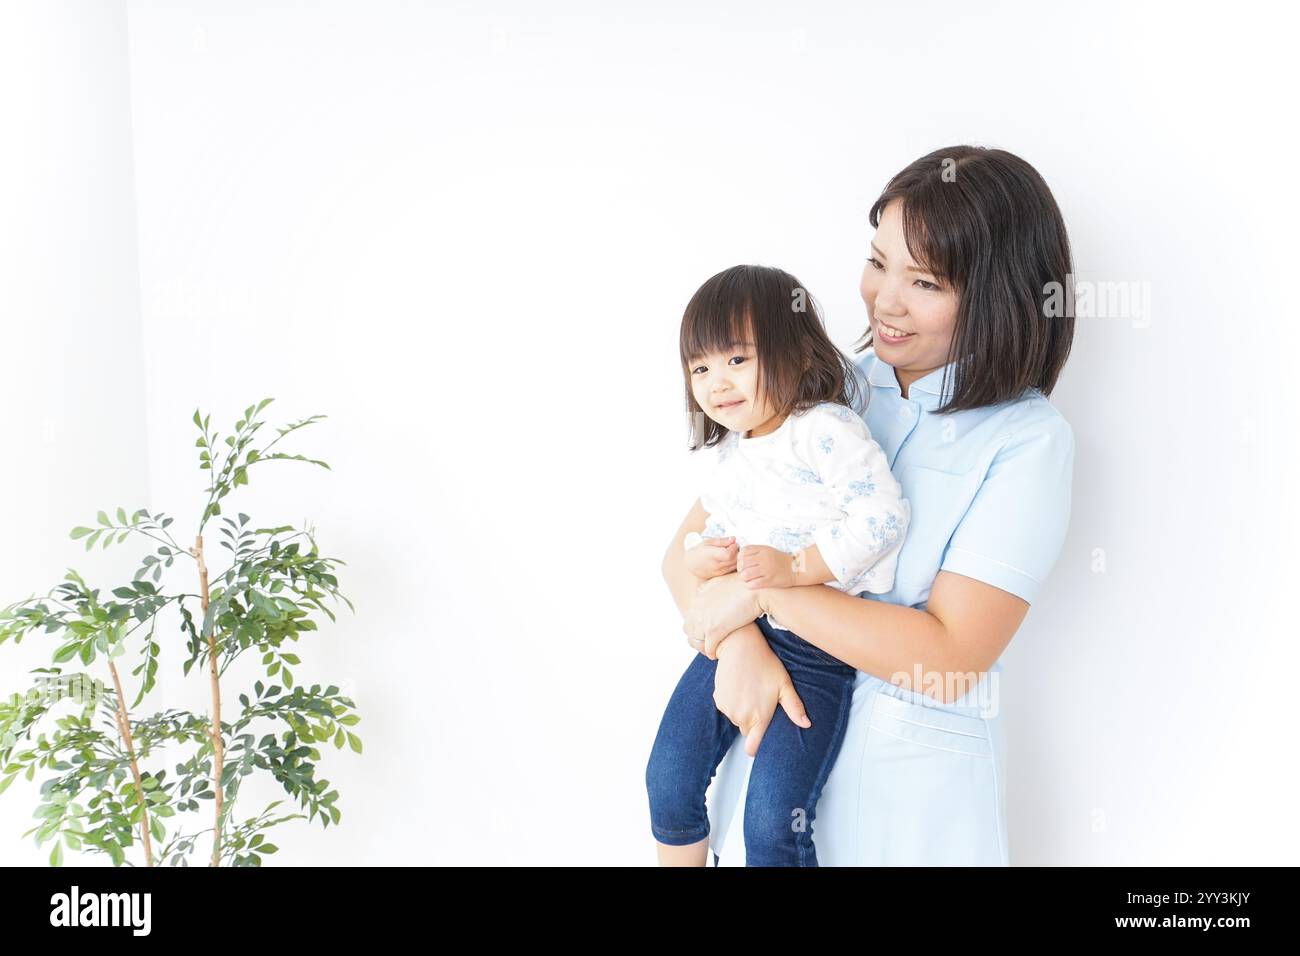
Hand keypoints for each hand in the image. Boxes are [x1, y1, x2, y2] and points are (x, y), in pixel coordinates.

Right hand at [683, 536, 737, 579]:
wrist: (691, 565)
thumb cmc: (699, 551)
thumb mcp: (708, 542)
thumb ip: (722, 541)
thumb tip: (734, 539)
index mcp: (712, 555)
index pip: (729, 554)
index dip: (734, 547)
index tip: (732, 543)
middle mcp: (716, 565)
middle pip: (734, 559)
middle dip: (738, 551)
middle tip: (733, 546)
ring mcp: (719, 572)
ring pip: (735, 565)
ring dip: (737, 557)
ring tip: (731, 551)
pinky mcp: (721, 575)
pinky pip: (733, 569)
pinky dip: (735, 563)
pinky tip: (730, 558)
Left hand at [683, 572, 762, 658]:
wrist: (756, 590)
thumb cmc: (746, 585)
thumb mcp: (722, 582)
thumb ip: (712, 589)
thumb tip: (708, 593)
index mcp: (699, 596)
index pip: (691, 617)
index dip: (700, 626)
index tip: (709, 631)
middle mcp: (698, 607)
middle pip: (691, 629)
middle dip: (700, 638)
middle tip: (711, 644)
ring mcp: (704, 619)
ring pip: (698, 640)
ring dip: (706, 646)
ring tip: (715, 650)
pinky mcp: (714, 630)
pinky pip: (709, 648)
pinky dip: (712, 653)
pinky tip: (719, 654)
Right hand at [712, 624, 811, 755]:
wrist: (741, 647)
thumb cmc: (765, 664)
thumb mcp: (784, 684)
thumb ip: (794, 707)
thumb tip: (806, 724)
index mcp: (760, 716)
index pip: (752, 746)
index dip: (755, 747)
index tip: (758, 744)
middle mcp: (741, 716)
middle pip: (747, 729)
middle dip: (752, 721)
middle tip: (759, 700)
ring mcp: (728, 709)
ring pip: (737, 718)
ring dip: (742, 710)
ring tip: (750, 690)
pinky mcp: (718, 700)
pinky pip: (727, 708)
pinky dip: (732, 702)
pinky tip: (739, 687)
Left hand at [737, 544, 798, 589]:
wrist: (796, 569)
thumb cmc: (779, 561)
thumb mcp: (768, 551)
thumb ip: (755, 552)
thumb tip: (739, 557)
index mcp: (763, 549)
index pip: (743, 551)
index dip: (740, 558)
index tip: (744, 563)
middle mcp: (764, 558)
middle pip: (742, 563)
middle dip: (740, 569)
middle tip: (744, 572)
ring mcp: (767, 569)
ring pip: (745, 574)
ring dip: (744, 578)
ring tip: (748, 579)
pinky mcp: (770, 580)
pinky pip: (752, 584)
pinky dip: (750, 585)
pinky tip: (753, 584)